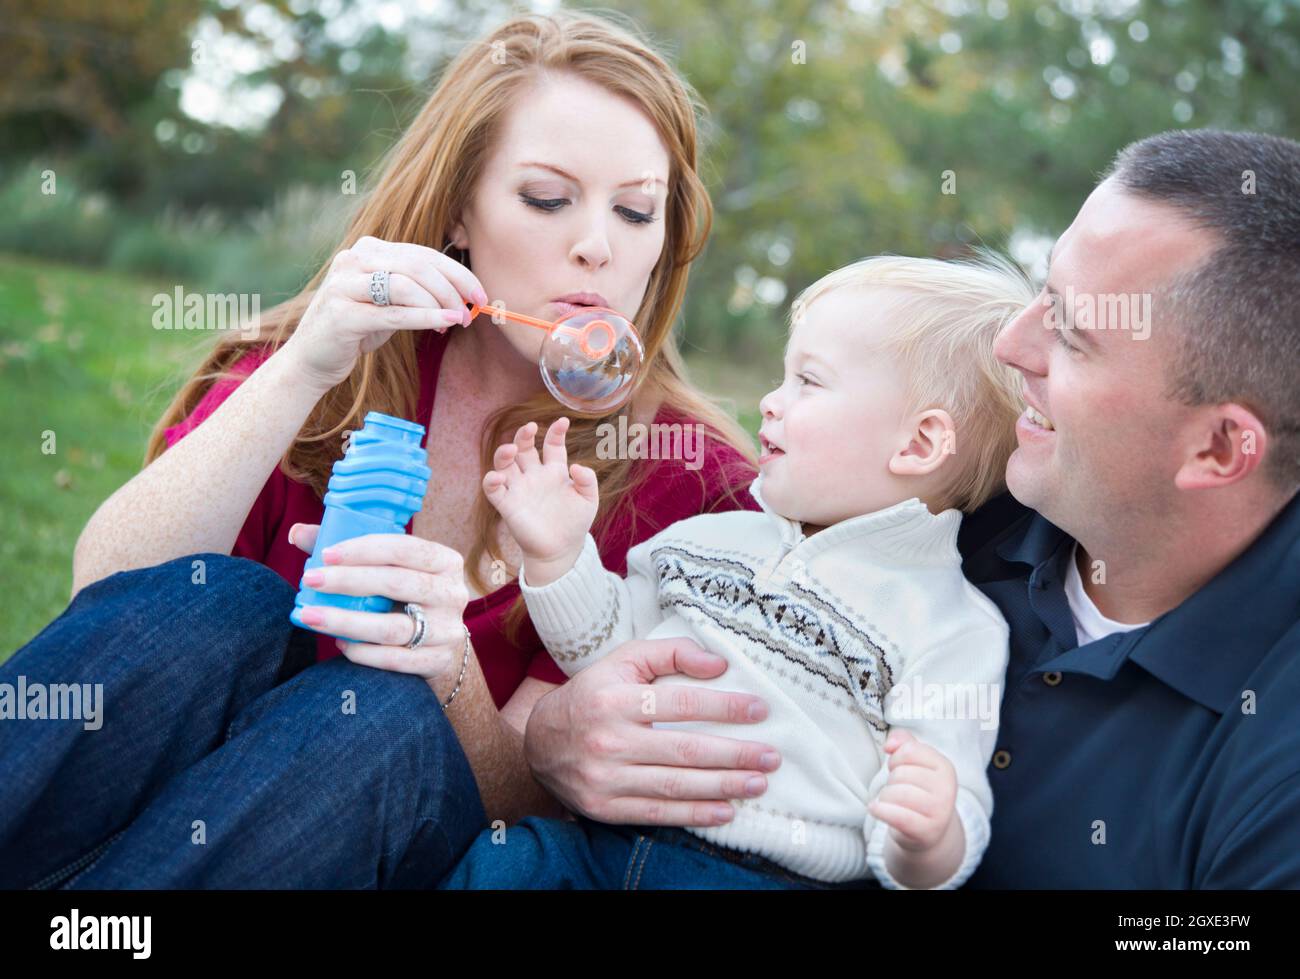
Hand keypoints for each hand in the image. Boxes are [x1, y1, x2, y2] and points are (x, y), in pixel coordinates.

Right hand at [280, 235, 488, 393]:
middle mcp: (353, 260)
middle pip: (418, 265)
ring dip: (440, 304)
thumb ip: (417, 290)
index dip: (457, 272)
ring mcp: (344, 285)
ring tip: (457, 322)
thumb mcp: (388, 303)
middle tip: (472, 311)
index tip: (480, 293)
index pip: (422, 253)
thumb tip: (463, 296)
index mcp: (368, 250)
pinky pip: (394, 313)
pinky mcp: (343, 314)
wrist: (311, 359)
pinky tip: (445, 323)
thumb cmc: (355, 330)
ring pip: (407, 285)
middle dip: (453, 288)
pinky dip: (425, 317)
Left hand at [288, 523, 469, 681]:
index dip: (363, 549)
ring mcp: (447, 630)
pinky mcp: (437, 661)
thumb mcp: (390, 568)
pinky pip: (394, 659)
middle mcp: (452, 593)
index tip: (326, 554)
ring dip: (346, 621)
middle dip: (348, 581)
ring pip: (392, 627)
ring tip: (310, 615)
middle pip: (397, 583)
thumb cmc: (406, 595)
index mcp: (445, 561)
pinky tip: (339, 643)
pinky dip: (362, 652)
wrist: (441, 643)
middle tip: (310, 580)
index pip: (405, 548)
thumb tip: (297, 533)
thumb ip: (348, 551)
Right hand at [482, 417, 597, 582]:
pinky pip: (494, 489)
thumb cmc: (575, 523)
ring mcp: (519, 489)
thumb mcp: (588, 500)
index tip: (563, 422)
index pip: (552, 445)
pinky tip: (498, 477)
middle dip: (524, 435)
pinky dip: (492, 480)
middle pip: (523, 448)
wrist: (561, 550)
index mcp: (554, 471)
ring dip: (504, 453)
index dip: (556, 432)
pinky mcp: (508, 505)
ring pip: (504, 463)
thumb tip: (576, 465)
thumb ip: (587, 481)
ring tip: (511, 449)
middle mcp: (534, 475)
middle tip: (530, 427)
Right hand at [522, 637, 782, 826]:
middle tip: (771, 757)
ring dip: (723, 786)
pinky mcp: (604, 808)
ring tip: (758, 783)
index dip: (725, 707)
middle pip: (685, 750)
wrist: (539, 742)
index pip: (681, 704)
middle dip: (735, 755)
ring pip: (675, 785)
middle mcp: (608, 741)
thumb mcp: (624, 661)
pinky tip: (725, 811)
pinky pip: (657, 813)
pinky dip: (694, 815)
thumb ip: (671, 653)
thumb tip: (719, 664)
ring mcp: (605, 779)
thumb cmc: (593, 694)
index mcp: (614, 700)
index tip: (760, 710)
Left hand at [867, 728, 958, 851]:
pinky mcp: (927, 831)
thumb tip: (889, 745)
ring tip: (892, 803)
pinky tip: (875, 809)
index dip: (896, 758)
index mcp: (945, 767)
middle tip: (899, 790)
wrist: (929, 831)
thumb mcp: (915, 762)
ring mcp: (939, 812)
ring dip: (885, 797)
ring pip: (894, 794)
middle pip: (900, 774)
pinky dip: (879, 810)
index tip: (899, 768)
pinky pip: (895, 816)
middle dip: (891, 781)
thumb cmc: (918, 791)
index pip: (909, 750)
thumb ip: (903, 741)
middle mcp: (947, 789)